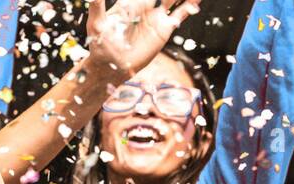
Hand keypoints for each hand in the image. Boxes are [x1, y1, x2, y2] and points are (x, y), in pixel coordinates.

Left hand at [84, 0, 200, 84]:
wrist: (113, 67)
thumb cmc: (100, 46)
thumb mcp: (96, 24)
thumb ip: (97, 6)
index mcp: (131, 2)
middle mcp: (145, 7)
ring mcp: (156, 17)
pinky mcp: (164, 29)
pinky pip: (180, 14)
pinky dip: (189, 6)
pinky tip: (196, 0)